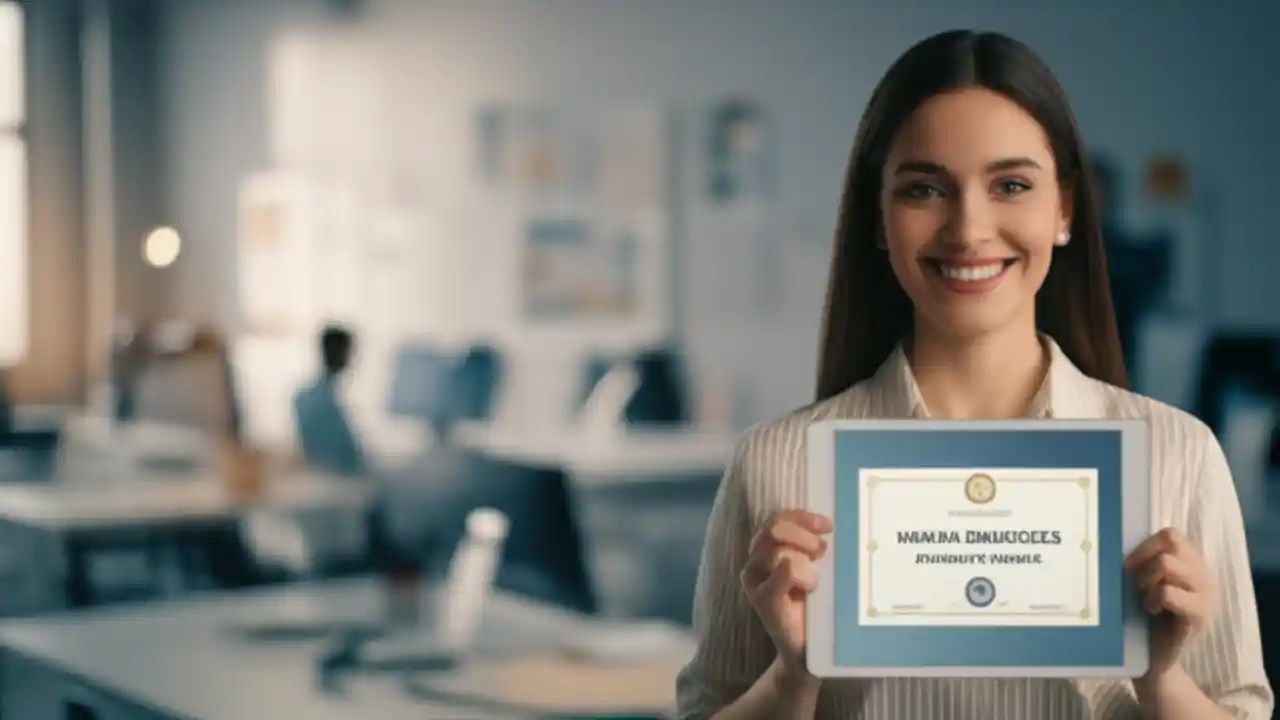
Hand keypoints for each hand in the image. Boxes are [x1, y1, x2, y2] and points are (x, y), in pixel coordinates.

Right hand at [740, 509, 831, 676]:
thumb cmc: (812, 604)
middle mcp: (755, 561)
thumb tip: (827, 525)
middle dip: (802, 536)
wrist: (806, 648)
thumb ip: (810, 545)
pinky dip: (796, 574)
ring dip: (804, 561)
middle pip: (774, 529)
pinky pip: (780, 574)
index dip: (802, 517)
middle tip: (820, 553)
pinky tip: (809, 586)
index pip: (777, 518)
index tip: (827, 526)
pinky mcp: (762, 600)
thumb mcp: (812, 566)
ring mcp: (755, 580)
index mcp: (765, 548)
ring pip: (777, 551)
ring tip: (814, 582)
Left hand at [1124, 527, 1216, 680]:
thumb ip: (1144, 560)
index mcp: (1192, 563)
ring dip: (1146, 580)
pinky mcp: (1200, 615)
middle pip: (1169, 546)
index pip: (1171, 535)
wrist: (1153, 658)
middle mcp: (1205, 574)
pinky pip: (1167, 592)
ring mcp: (1207, 594)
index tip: (1128, 566)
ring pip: (1166, 564)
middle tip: (1137, 587)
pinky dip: (1152, 598)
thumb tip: (1111, 536)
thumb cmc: (1143, 616)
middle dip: (1143, 564)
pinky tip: (1151, 611)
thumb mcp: (1143, 581)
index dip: (1145, 546)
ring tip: (1145, 600)